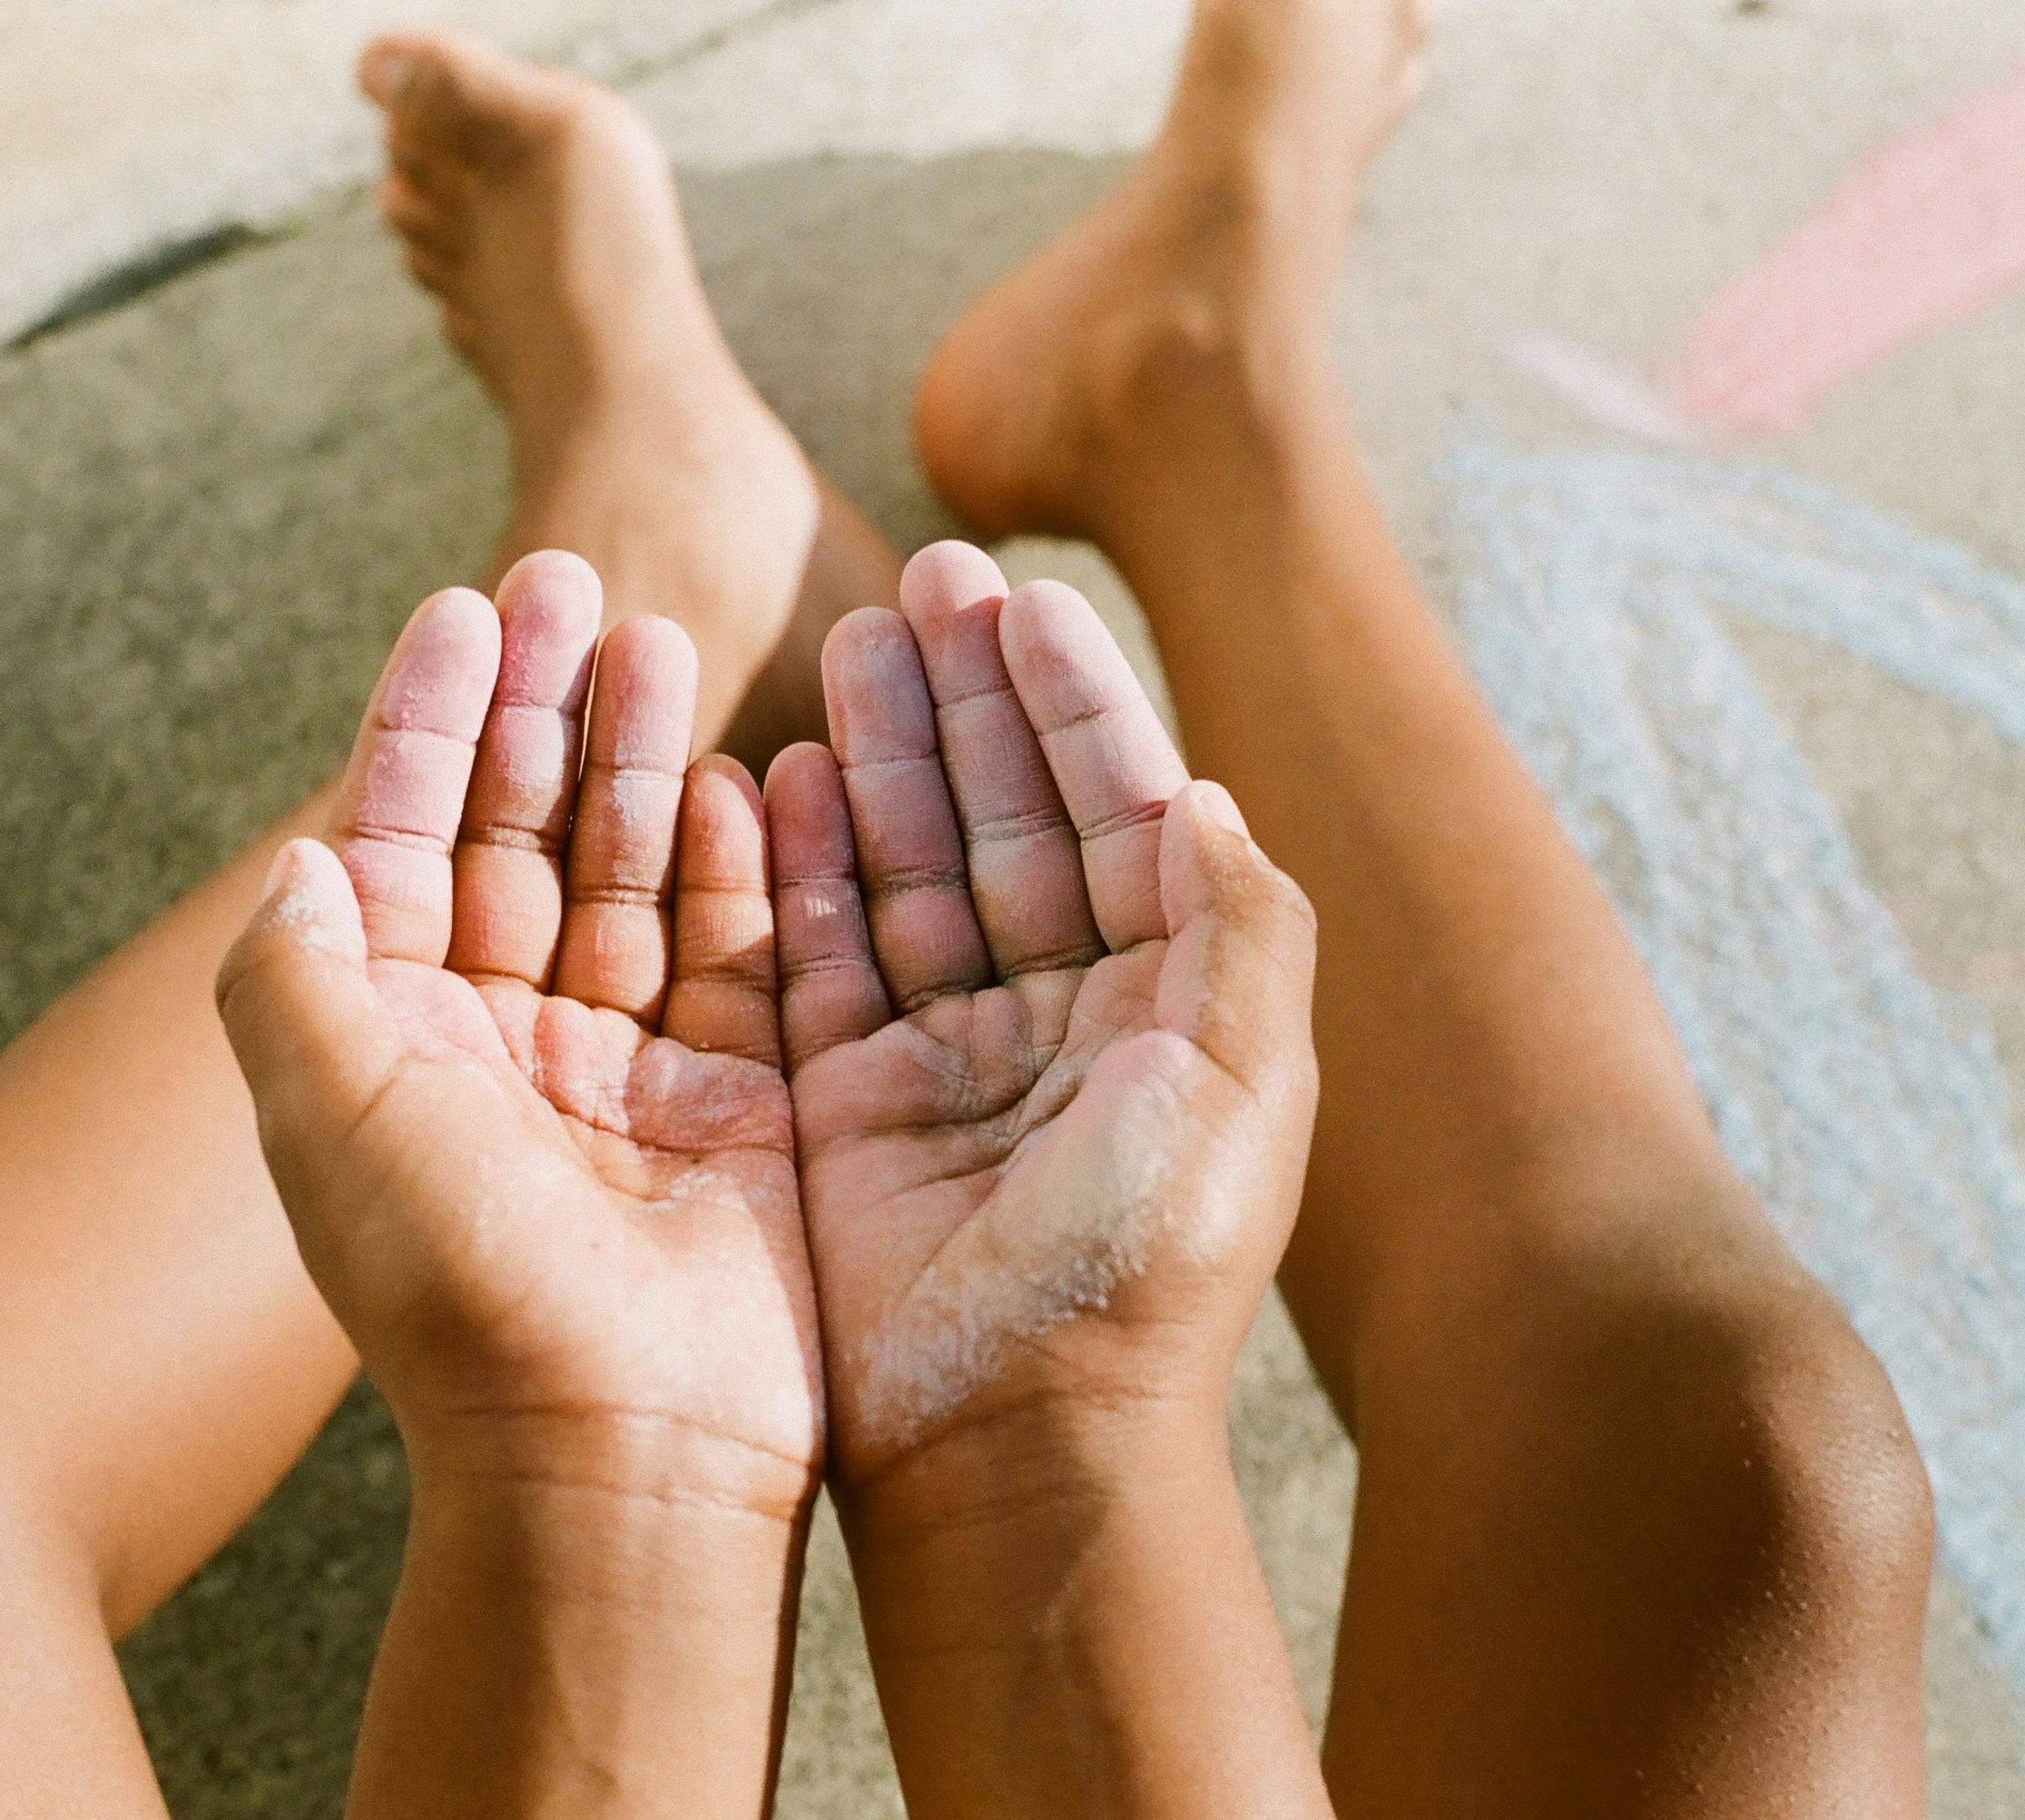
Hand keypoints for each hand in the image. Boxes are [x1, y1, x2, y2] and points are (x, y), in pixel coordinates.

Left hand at [217, 551, 817, 1509]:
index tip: (457, 604)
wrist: (619, 1452)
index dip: (421, 719)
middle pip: (519, 832)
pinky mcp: (737, 1098)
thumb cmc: (458, 1292)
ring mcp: (627, 1068)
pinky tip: (738, 766)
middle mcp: (505, 1043)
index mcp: (396, 1041)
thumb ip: (295, 973)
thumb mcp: (331, 1115)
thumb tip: (299, 855)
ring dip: (637, 754)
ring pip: (629, 872)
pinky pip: (739, 947)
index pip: (402, 839)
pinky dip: (737, 856)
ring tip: (657, 636)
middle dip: (538, 706)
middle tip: (570, 578)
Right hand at [764, 543, 1318, 1489]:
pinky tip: (785, 766)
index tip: (1020, 597)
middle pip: (1003, 817)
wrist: (1012, 1446)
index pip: (1116, 810)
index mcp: (1166, 1003)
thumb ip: (1238, 923)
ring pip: (908, 866)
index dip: (1070, 701)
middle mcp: (1057, 1016)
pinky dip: (803, 860)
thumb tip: (1205, 790)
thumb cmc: (1137, 1269)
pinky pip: (819, 953)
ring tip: (851, 638)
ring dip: (882, 751)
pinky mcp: (845, 1103)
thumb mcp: (1237, 1082)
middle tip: (919, 577)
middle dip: (966, 698)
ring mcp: (945, 1058)